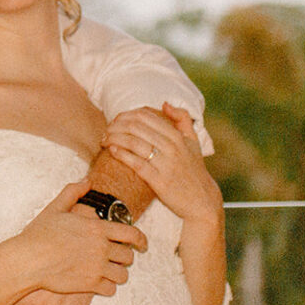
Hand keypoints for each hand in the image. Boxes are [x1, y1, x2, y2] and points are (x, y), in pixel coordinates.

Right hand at [15, 180, 147, 296]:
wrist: (28, 260)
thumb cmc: (40, 234)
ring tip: (110, 273)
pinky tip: (100, 284)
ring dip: (118, 274)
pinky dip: (108, 288)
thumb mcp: (56, 208)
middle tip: (117, 259)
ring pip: (122, 275)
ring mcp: (97, 267)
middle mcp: (102, 248)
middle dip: (125, 258)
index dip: (141, 240)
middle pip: (128, 256)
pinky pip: (111, 289)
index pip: (132, 234)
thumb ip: (73, 192)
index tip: (142, 245)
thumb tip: (86, 182)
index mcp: (97, 228)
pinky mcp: (90, 285)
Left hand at [101, 103, 216, 220]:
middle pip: (136, 127)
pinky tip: (111, 150)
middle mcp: (172, 147)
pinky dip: (121, 154)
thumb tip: (164, 104)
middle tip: (106, 130)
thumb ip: (182, 119)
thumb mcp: (194, 141)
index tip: (116, 121)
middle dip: (116, 126)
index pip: (145, 116)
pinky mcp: (159, 181)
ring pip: (133, 143)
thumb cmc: (194, 169)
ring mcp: (166, 164)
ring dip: (114, 138)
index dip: (125, 115)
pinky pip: (136, 163)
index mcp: (177, 136)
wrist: (201, 200)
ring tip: (104, 140)